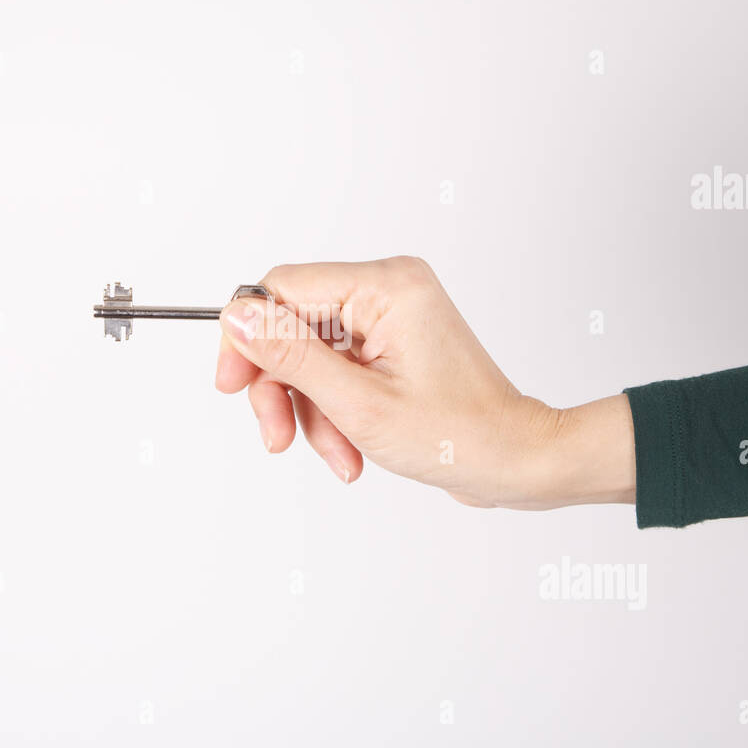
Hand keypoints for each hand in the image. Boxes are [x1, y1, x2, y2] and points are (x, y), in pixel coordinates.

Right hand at [214, 257, 635, 509]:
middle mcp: (389, 289)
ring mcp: (391, 317)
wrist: (515, 461)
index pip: (283, 287)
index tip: (233, 385)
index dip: (248, 336)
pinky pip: (335, 369)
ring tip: (339, 455)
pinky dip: (333, 412)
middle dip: (282, 387)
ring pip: (309, 356)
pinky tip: (351, 449)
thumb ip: (291, 356)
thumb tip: (238, 317)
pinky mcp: (391, 343)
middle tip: (278, 436)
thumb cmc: (459, 435)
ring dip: (311, 411)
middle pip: (291, 325)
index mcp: (386, 287)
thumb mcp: (358, 403)